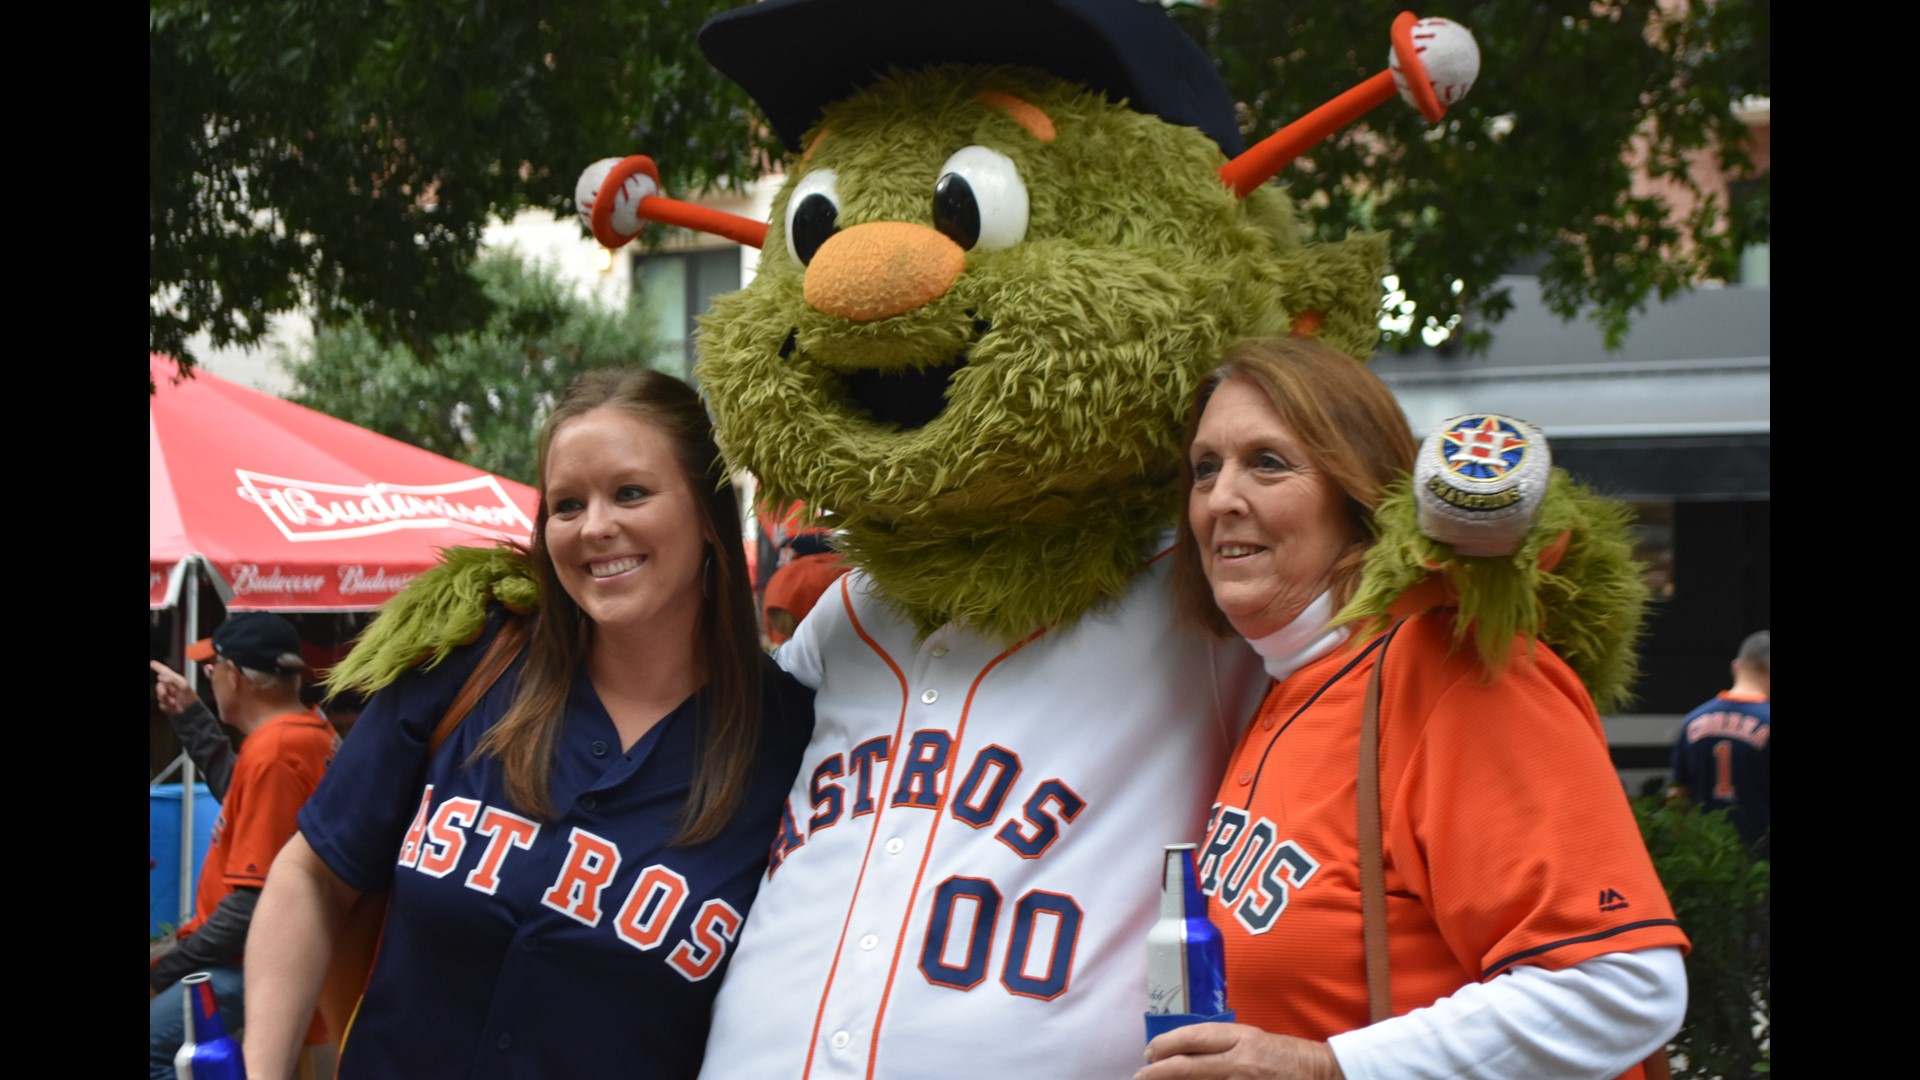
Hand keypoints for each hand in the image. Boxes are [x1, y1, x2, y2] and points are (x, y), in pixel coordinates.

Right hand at [151, 660, 198, 714]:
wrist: (190, 712)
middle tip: (166, 694)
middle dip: (161, 690)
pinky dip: (166, 706)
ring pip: (158, 695)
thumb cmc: (190, 698)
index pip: (165, 671)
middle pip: (159, 685)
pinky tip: (173, 707)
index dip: (158, 667)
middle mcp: (171, 687)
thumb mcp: (183, 686)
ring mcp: (168, 696)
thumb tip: (160, 676)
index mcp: (176, 680)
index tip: (152, 663)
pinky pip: (160, 704)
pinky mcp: (166, 704)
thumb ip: (172, 680)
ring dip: (165, 700)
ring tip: (174, 702)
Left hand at [1138, 1023, 1343, 1079]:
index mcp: (1241, 1037)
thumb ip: (1221, 1045)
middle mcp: (1241, 1061)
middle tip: (1141, 1076)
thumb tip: (1182, 1054)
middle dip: (1157, 1073)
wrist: (1323, 1073)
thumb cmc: (1284, 1056)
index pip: (1193, 1038)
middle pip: (1187, 1067)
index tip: (1149, 1052)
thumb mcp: (1252, 1040)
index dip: (1165, 1044)